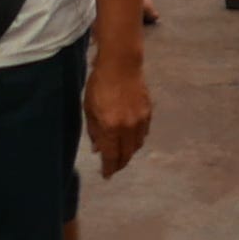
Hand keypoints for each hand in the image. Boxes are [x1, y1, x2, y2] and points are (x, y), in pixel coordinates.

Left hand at [81, 45, 152, 173]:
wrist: (121, 64)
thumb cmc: (99, 84)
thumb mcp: (89, 108)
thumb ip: (94, 131)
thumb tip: (98, 149)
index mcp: (110, 127)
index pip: (111, 155)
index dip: (109, 168)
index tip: (106, 175)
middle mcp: (128, 127)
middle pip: (127, 154)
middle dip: (120, 163)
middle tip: (114, 168)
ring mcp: (141, 120)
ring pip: (137, 145)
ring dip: (129, 153)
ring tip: (122, 154)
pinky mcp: (149, 113)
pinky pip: (144, 133)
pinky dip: (137, 140)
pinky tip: (131, 139)